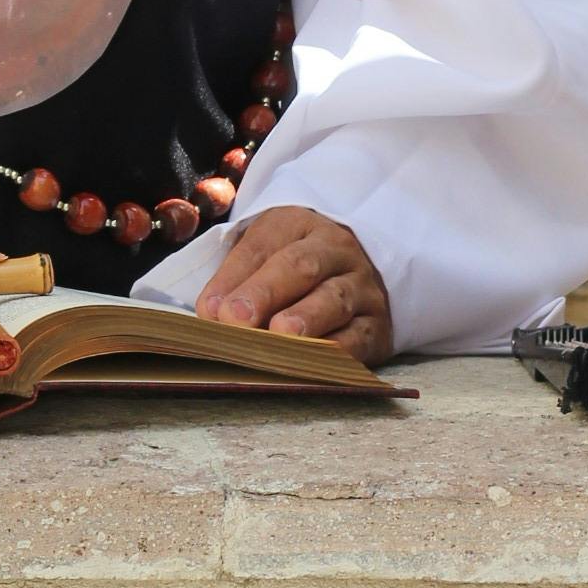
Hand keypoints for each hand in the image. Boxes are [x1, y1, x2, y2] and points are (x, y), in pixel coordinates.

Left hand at [195, 205, 393, 363]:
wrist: (360, 273)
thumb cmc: (293, 269)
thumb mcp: (264, 257)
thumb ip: (236, 281)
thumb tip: (213, 315)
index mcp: (297, 224)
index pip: (262, 245)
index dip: (233, 276)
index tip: (210, 309)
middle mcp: (335, 248)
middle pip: (300, 266)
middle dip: (265, 292)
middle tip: (236, 319)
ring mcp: (361, 286)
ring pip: (334, 298)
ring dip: (305, 318)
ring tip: (280, 335)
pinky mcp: (377, 325)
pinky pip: (360, 337)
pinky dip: (337, 351)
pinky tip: (313, 363)